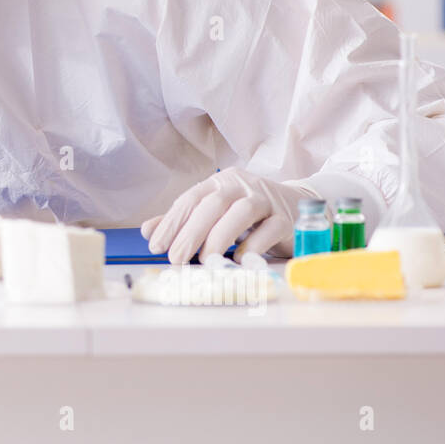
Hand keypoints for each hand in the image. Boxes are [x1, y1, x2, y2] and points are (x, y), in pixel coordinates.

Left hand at [139, 168, 315, 264]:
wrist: (296, 206)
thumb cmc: (248, 213)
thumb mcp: (214, 214)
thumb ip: (183, 222)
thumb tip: (148, 230)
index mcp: (220, 182)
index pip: (190, 199)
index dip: (172, 222)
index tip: (156, 245)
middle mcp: (242, 186)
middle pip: (213, 204)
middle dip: (191, 232)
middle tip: (176, 258)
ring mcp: (266, 199)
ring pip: (241, 213)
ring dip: (219, 238)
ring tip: (205, 260)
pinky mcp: (287, 217)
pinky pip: (269, 230)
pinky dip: (252, 246)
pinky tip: (239, 260)